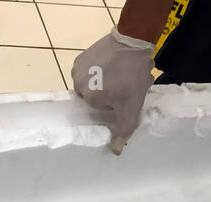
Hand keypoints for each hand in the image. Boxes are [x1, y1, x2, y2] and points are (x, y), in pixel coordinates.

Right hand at [71, 30, 156, 154]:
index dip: (112, 102)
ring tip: (116, 73)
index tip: (122, 93)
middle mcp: (78, 83)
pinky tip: (109, 65)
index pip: (97, 108)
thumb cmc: (132, 75)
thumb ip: (123, 129)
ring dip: (101, 81)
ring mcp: (77, 68)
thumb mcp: (131, 106)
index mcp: (89, 97)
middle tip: (121, 83)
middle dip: (106, 92)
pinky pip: (86, 71)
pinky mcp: (80, 57)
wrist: (132, 41)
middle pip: (91, 96)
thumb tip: (116, 151)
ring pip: (88, 83)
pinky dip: (96, 70)